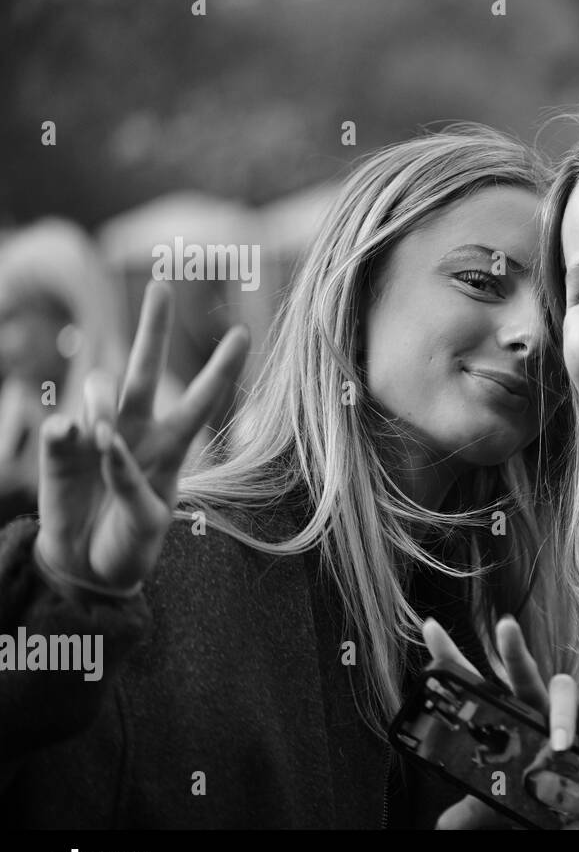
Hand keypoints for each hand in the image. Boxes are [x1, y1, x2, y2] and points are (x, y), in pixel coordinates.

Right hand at [34, 279, 249, 590]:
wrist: (86, 567)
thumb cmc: (128, 544)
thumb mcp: (146, 524)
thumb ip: (131, 483)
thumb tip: (103, 439)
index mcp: (171, 448)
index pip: (201, 401)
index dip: (221, 369)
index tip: (242, 333)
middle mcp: (136, 431)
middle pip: (146, 369)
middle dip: (153, 328)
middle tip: (160, 284)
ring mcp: (97, 434)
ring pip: (101, 387)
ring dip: (102, 400)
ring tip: (102, 431)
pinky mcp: (63, 447)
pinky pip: (65, 424)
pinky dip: (70, 432)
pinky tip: (74, 439)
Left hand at [421, 615, 578, 828]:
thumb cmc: (538, 797)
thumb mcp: (497, 807)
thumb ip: (468, 815)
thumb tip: (440, 829)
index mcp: (506, 720)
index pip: (475, 685)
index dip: (452, 657)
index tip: (430, 629)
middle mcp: (535, 708)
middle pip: (523, 671)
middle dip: (513, 648)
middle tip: (505, 627)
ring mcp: (566, 712)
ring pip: (564, 685)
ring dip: (562, 713)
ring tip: (558, 744)